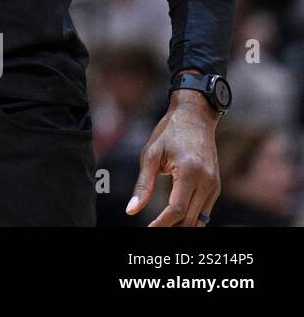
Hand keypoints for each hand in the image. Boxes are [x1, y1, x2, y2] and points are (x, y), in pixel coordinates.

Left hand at [127, 90, 220, 225]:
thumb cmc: (169, 133)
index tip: (148, 229)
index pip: (177, 210)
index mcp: (190, 173)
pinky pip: (205, 210)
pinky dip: (192, 218)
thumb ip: (143, 185)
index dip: (162, 224)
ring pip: (201, 218)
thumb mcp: (151, 155)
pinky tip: (176, 220)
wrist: (195, 117)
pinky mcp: (215, 185)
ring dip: (183, 227)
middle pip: (191, 219)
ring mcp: (214, 184)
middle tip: (153, 230)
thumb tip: (131, 210)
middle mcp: (207, 182)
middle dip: (172, 228)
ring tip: (163, 228)